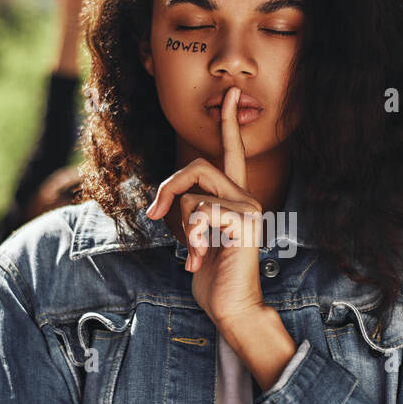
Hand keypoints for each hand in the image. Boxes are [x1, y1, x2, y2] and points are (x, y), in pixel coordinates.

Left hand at [145, 87, 265, 328]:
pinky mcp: (243, 222)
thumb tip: (172, 199)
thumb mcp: (196, 239)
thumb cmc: (213, 279)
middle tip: (154, 216)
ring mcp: (249, 209)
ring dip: (182, 229)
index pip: (231, 154)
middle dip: (167, 189)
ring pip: (192, 194)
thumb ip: (192, 212)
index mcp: (236, 200)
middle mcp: (246, 198)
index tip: (230, 94)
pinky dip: (191, 239)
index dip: (229, 123)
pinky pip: (199, 212)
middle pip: (197, 167)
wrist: (232, 309)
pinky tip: (199, 260)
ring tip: (194, 255)